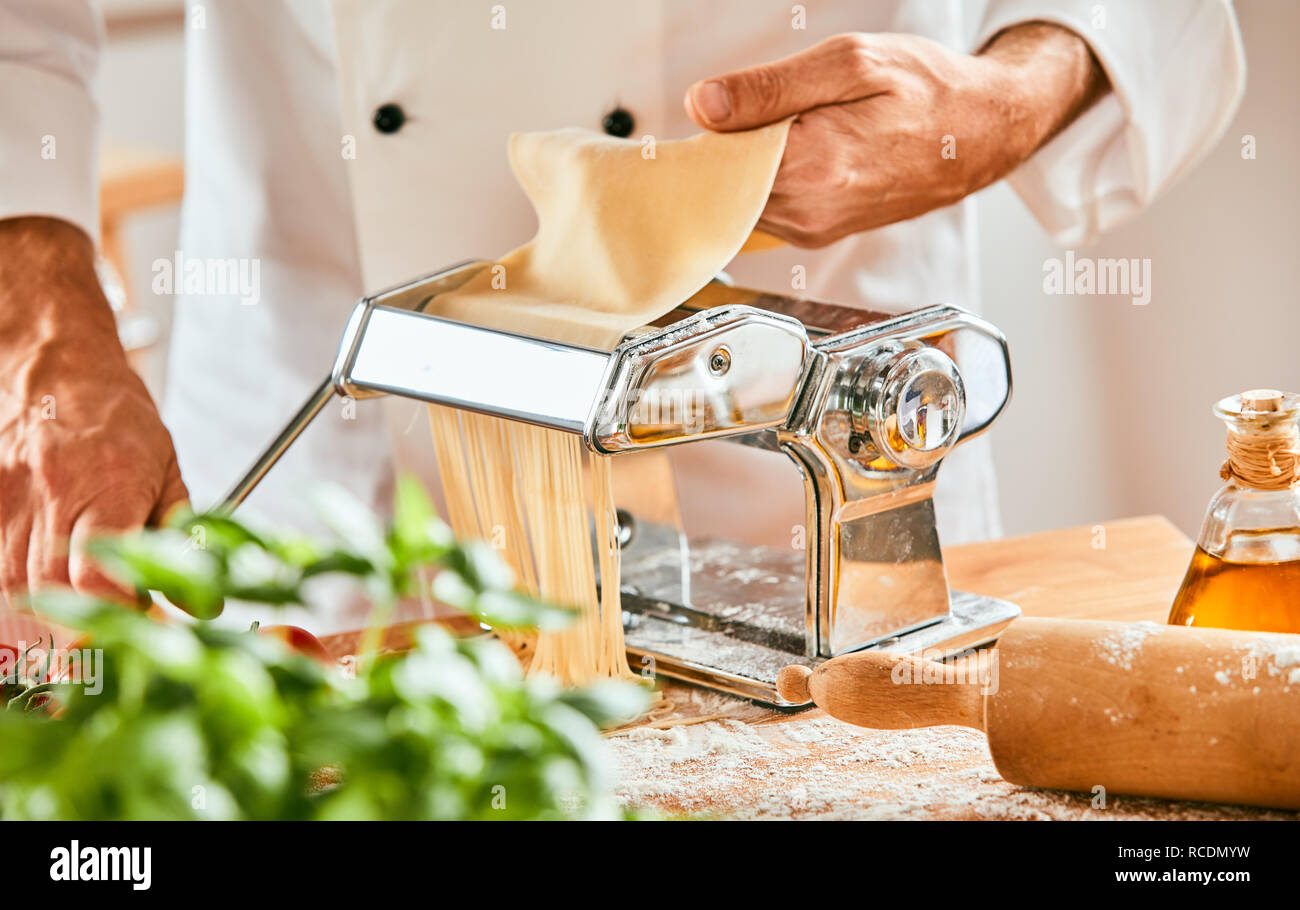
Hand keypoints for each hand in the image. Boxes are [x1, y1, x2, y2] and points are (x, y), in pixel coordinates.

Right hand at [0, 218, 187, 607]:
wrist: (59, 369)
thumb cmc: (119, 418)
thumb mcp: (166, 469)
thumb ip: (179, 535)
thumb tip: (202, 599)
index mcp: (109, 482)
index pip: (97, 573)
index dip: (114, 610)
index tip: (135, 619)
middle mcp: (53, 492)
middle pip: (52, 588)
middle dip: (82, 620)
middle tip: (110, 622)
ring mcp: (9, 497)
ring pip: (16, 585)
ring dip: (50, 607)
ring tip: (81, 602)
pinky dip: (20, 584)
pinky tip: (47, 580)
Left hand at [685, 26, 1106, 246]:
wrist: (983, 133)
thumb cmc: (929, 91)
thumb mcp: (850, 62)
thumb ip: (771, 87)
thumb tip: (703, 104)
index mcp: (814, 166)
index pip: (718, 166)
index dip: (697, 141)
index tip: (687, 124)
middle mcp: (810, 211)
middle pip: (724, 191)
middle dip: (712, 157)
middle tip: (711, 122)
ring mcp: (814, 227)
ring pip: (742, 204)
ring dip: (735, 172)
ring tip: (751, 133)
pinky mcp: (818, 231)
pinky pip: (765, 211)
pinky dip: (756, 184)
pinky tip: (773, 155)